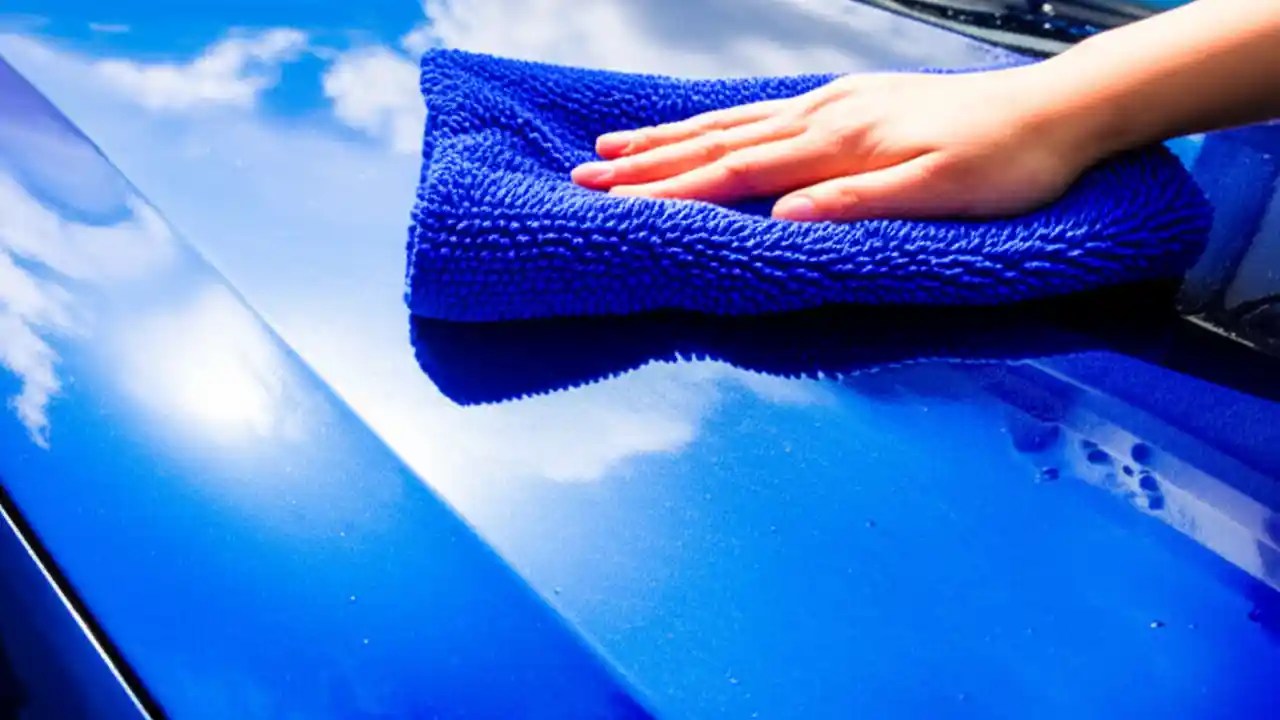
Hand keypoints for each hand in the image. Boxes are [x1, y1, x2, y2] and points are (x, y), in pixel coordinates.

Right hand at [571, 66, 1105, 221]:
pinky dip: (721, 121)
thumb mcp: (942, 194)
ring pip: (736, 121)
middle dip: (650, 163)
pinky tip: (705, 126)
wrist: (1055, 110)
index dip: (675, 191)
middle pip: (721, 141)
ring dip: (673, 138)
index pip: (739, 172)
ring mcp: (836, 103)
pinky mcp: (851, 100)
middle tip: (587, 175)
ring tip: (618, 147)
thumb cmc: (1006, 162)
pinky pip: (765, 111)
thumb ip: (860, 205)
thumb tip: (786, 219)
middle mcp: (827, 116)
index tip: (617, 203)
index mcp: (841, 143)